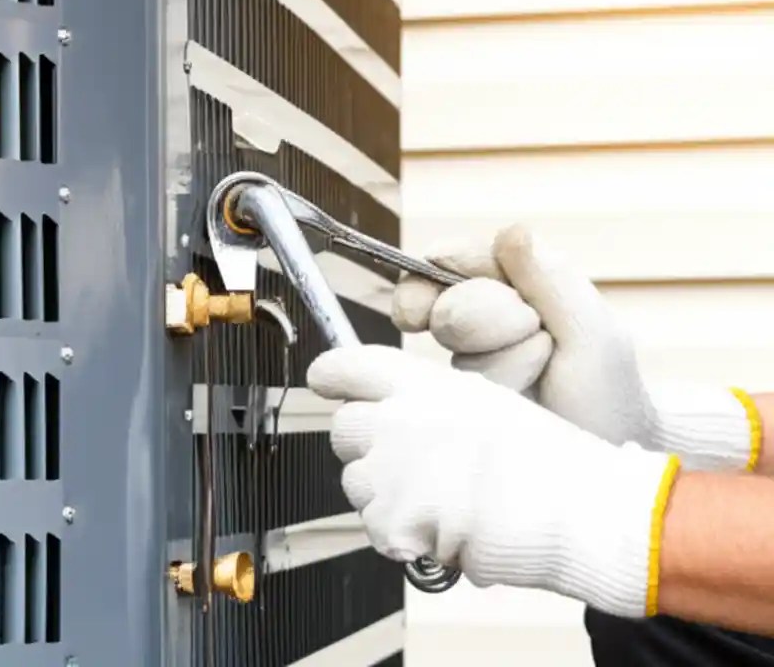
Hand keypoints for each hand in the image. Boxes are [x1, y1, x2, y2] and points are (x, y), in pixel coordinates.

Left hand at [308, 344, 678, 617]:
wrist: (579, 510)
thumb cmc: (549, 461)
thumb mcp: (489, 403)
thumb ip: (432, 404)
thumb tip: (393, 414)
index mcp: (423, 384)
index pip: (346, 366)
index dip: (331, 375)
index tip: (325, 380)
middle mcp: (396, 420)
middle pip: (343, 429)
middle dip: (368, 448)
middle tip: (414, 466)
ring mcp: (389, 471)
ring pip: (357, 484)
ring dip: (388, 496)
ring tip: (444, 502)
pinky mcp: (393, 521)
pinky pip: (378, 531)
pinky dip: (405, 538)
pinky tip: (447, 530)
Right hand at [394, 224, 757, 471]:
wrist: (603, 459)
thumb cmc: (608, 393)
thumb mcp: (590, 332)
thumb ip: (549, 281)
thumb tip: (510, 231)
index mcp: (522, 280)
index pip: (453, 256)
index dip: (439, 270)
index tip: (441, 293)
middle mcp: (491, 311)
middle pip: (445, 299)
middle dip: (488, 321)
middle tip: (537, 338)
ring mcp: (475, 352)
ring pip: (450, 342)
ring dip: (500, 360)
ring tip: (542, 373)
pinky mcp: (464, 391)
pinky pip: (452, 380)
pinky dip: (493, 385)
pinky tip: (519, 398)